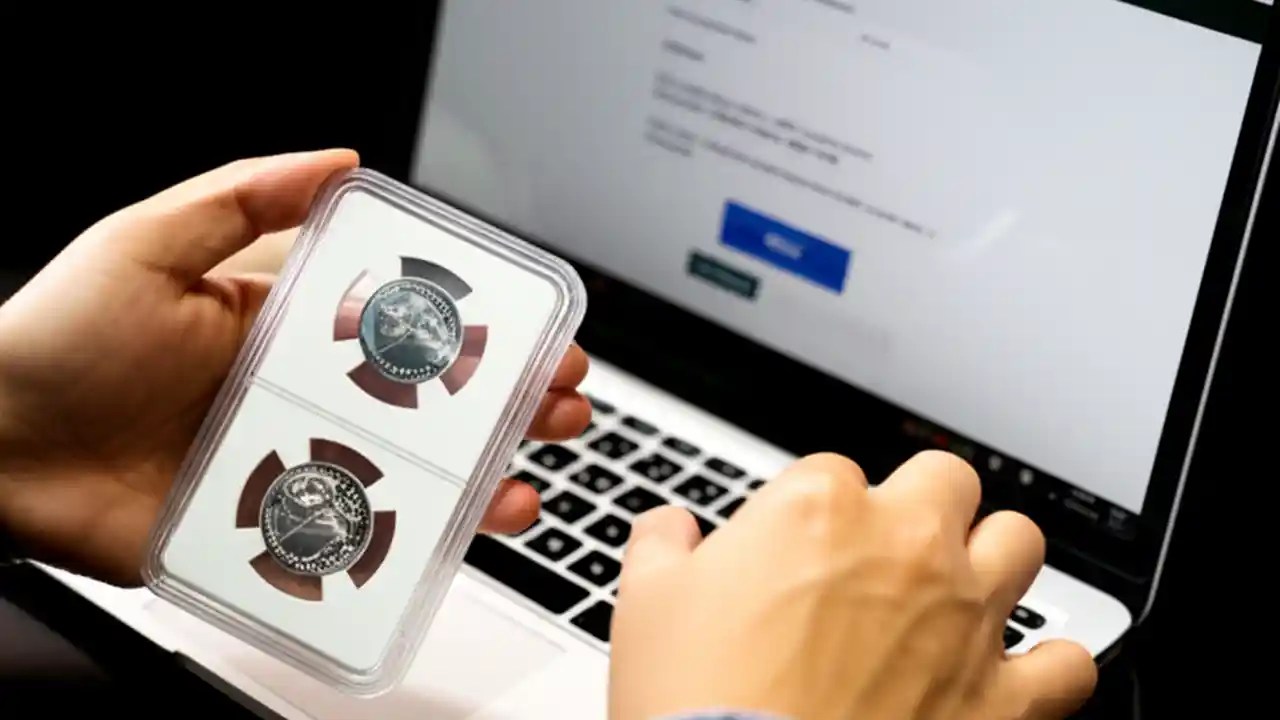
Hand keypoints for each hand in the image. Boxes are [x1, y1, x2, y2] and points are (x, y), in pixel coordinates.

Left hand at [0, 151, 588, 585]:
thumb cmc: (53, 338)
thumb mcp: (149, 241)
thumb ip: (243, 197)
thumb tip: (339, 158)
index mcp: (287, 324)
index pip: (406, 321)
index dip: (478, 325)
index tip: (535, 327)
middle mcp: (304, 394)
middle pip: (430, 400)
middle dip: (508, 399)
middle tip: (563, 400)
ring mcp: (295, 462)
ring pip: (413, 471)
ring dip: (488, 469)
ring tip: (535, 466)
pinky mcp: (274, 527)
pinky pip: (364, 534)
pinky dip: (425, 536)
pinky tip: (472, 524)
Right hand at [611, 451, 1096, 719]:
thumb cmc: (692, 703)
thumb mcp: (646, 606)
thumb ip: (661, 545)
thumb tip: (670, 527)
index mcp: (818, 509)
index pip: (833, 471)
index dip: (814, 513)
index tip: (798, 553)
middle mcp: (904, 546)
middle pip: (945, 480)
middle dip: (920, 507)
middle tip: (886, 555)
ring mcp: (962, 618)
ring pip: (1019, 543)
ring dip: (991, 561)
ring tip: (959, 592)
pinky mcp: (1003, 699)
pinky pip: (1069, 664)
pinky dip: (1052, 667)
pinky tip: (1018, 675)